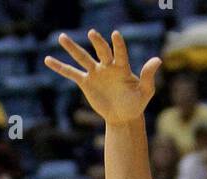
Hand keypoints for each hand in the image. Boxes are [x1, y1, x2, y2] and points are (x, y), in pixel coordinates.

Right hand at [45, 29, 160, 126]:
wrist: (124, 116)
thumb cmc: (136, 103)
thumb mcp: (145, 92)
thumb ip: (149, 76)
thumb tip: (158, 60)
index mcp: (122, 67)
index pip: (120, 53)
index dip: (118, 45)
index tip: (115, 35)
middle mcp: (107, 66)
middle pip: (101, 51)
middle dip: (97, 43)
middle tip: (92, 34)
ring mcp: (95, 73)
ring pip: (82, 58)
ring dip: (72, 48)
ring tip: (61, 37)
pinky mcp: (86, 82)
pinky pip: (71, 73)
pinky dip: (60, 67)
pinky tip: (48, 60)